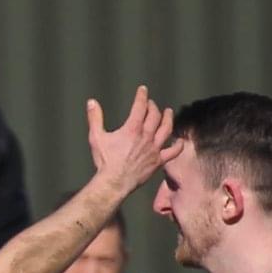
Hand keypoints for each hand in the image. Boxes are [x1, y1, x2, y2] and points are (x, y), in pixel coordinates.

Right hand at [86, 86, 180, 203]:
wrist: (114, 182)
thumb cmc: (104, 161)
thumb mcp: (96, 137)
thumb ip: (95, 118)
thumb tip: (91, 102)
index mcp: (132, 129)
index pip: (140, 106)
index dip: (142, 96)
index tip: (143, 90)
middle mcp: (146, 136)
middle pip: (155, 115)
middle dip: (153, 107)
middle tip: (151, 104)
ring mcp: (154, 148)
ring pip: (166, 129)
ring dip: (168, 119)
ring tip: (168, 112)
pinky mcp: (158, 161)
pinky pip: (172, 152)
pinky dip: (178, 146)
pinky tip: (179, 142)